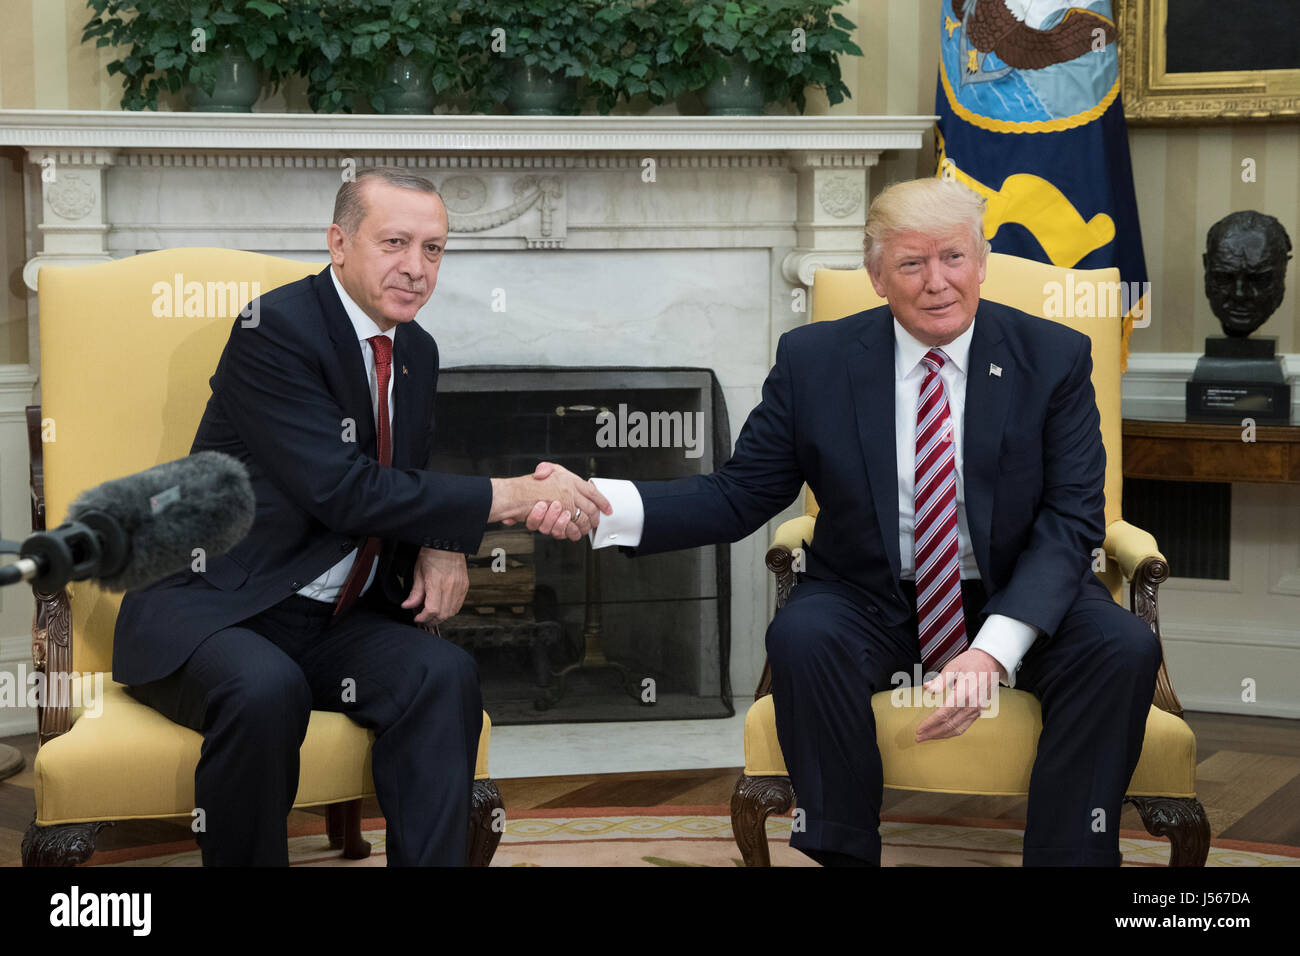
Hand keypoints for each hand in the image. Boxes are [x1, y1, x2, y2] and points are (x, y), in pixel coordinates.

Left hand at [401, 547, 468, 626]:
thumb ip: (414, 593)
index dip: (423, 618)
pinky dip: (450, 610)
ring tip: (432, 615)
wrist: (447, 543)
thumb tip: (407, 605)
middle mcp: (451, 587)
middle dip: (431, 620)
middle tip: (423, 620)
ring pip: (452, 612)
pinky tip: (443, 607)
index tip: (417, 618)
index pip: (432, 610)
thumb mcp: (418, 573)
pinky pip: (459, 604)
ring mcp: (460, 587)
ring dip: (441, 617)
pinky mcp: (465, 586)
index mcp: (437, 583)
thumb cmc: (432, 554)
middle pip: (443, 614)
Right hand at [493, 461, 611, 541]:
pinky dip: (572, 533)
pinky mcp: (560, 519)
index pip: (592, 491)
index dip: (603, 501)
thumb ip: (547, 468)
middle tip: (594, 523)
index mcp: (570, 479)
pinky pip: (571, 529)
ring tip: (581, 529)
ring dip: (583, 527)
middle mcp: (570, 491)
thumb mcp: (541, 470)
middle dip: (594, 519)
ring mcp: (566, 505)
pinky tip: (571, 532)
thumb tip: (545, 471)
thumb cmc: (527, 485)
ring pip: (582, 521)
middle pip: (591, 509)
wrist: (513, 496)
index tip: (608, 509)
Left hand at [913, 648, 1004, 742]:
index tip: (918, 729)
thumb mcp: (953, 667)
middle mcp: (971, 705)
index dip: (929, 724)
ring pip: (957, 729)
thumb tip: (927, 689)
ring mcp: (977, 710)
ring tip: (927, 737)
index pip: (943, 715)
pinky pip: (965, 726)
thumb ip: (940, 680)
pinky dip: (952, 732)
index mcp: (963, 694)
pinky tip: (942, 732)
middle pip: (949, 725)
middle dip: (932, 733)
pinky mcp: (979, 711)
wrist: (991, 662)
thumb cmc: (971, 662)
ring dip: (941, 735)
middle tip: (918, 737)